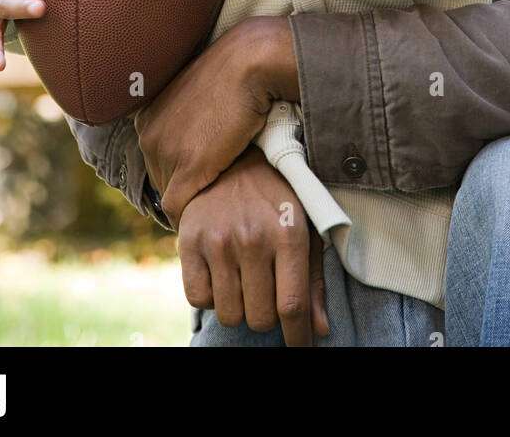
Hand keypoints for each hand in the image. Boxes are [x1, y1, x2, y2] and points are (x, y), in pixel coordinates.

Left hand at [135, 17, 299, 224]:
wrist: (249, 63)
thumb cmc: (232, 74)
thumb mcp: (195, 95)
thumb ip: (186, 117)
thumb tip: (196, 137)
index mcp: (147, 116)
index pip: (155, 159)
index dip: (177, 171)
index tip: (200, 178)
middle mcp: (148, 135)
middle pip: (160, 179)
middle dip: (184, 187)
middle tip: (211, 193)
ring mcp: (166, 152)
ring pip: (169, 196)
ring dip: (191, 202)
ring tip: (216, 204)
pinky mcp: (188, 168)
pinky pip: (177, 208)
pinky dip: (189, 217)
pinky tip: (209, 218)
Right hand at [178, 147, 328, 346]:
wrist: (231, 162)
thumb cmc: (276, 201)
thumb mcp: (304, 229)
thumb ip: (312, 280)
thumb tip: (319, 329)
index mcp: (288, 234)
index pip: (292, 306)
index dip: (297, 337)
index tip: (298, 347)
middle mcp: (253, 237)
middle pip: (260, 317)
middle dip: (266, 315)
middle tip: (265, 292)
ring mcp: (218, 240)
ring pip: (230, 314)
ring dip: (239, 308)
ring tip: (244, 281)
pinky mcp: (190, 242)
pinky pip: (198, 300)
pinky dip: (210, 297)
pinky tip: (221, 275)